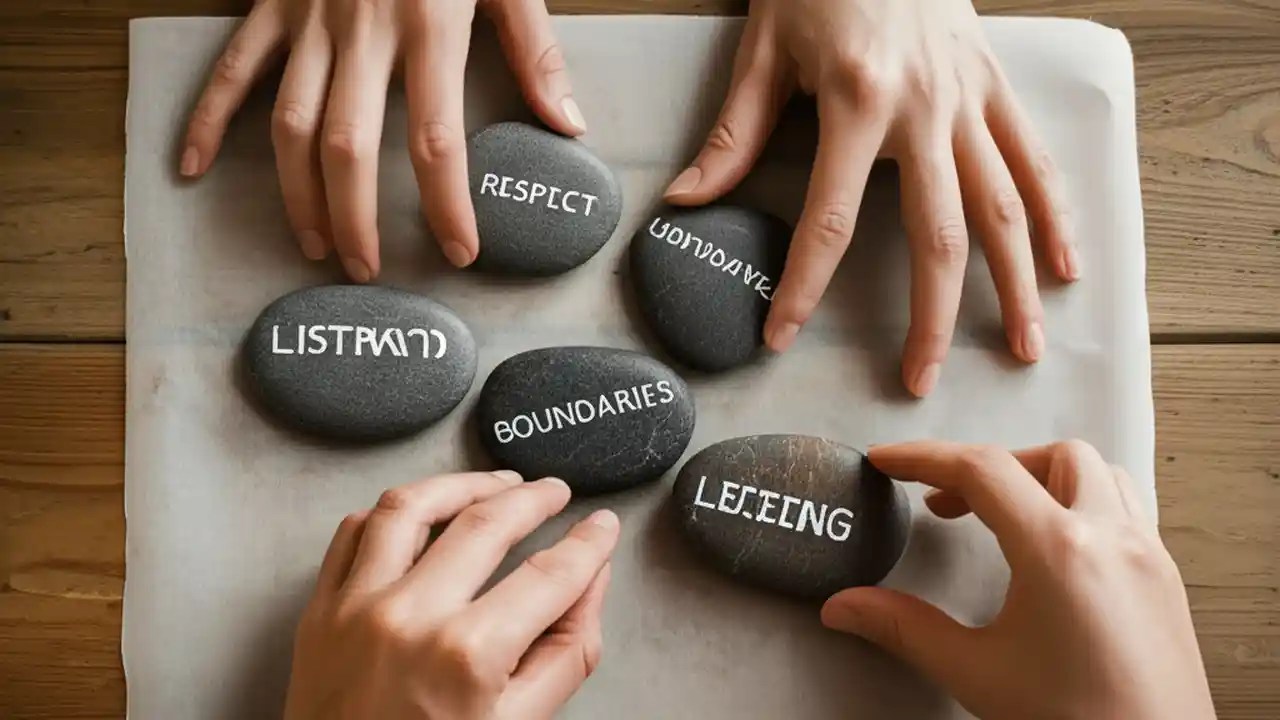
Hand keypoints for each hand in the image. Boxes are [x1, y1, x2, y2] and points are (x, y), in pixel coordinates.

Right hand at [181, 0, 585, 281]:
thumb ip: (536, 53)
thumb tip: (569, 126)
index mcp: (429, 28)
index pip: (435, 138)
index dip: (446, 203)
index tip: (458, 251)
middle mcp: (362, 32)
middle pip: (348, 145)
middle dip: (356, 217)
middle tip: (366, 270)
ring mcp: (309, 20)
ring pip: (289, 123)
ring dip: (296, 192)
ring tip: (314, 243)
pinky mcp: (272, 5)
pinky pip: (232, 69)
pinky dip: (207, 118)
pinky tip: (192, 168)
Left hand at [283, 471, 618, 719]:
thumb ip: (567, 652)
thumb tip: (591, 581)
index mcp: (467, 655)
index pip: (550, 575)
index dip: (588, 544)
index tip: (601, 527)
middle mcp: (409, 618)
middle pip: (486, 523)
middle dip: (533, 499)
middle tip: (555, 492)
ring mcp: (356, 608)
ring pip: (411, 507)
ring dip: (462, 483)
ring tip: (496, 482)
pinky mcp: (319, 611)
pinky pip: (353, 532)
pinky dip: (391, 511)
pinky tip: (423, 510)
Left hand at [665, 0, 1077, 396]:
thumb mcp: (764, 50)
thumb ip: (735, 134)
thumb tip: (686, 202)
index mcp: (857, 101)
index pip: (830, 219)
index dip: (804, 287)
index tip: (783, 339)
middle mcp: (925, 108)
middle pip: (938, 234)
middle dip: (933, 317)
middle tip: (923, 381)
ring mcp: (971, 98)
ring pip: (1003, 207)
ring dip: (1015, 285)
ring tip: (1023, 348)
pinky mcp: (997, 85)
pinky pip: (1034, 159)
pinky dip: (1056, 215)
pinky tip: (1066, 268)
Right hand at [822, 441, 1214, 719]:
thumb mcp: (976, 673)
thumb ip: (904, 629)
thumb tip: (845, 606)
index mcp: (1059, 549)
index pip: (981, 470)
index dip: (923, 457)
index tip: (888, 461)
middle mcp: (1111, 537)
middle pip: (1046, 457)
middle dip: (988, 465)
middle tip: (944, 500)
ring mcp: (1147, 555)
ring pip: (1096, 473)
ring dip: (1042, 475)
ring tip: (1002, 512)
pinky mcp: (1165, 579)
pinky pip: (1126, 508)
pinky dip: (1082, 503)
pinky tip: (1056, 545)